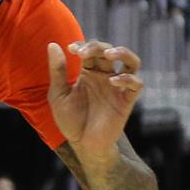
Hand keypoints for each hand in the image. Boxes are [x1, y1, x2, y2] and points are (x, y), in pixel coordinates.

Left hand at [47, 40, 143, 159]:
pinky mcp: (126, 101)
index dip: (83, 45)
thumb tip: (52, 44)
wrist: (83, 145)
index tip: (71, 49)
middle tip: (84, 53)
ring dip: (123, 52)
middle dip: (97, 47)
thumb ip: (57, 71)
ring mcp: (117, 88)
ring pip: (131, 61)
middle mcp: (105, 77)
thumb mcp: (58, 94)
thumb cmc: (70, 121)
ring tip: (109, 53)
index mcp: (89, 73)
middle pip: (109, 51)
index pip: (90, 51)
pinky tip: (113, 81)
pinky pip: (136, 84)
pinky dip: (128, 79)